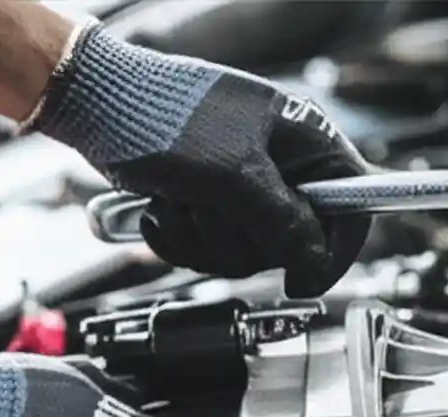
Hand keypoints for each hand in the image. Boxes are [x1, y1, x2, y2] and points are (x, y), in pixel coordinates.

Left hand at [29, 22, 369, 297]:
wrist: (96, 105)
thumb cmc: (163, 116)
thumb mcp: (233, 174)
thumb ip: (282, 220)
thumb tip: (313, 259)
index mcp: (303, 141)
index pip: (351, 205)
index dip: (333, 250)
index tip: (304, 280)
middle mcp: (278, 163)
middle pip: (289, 240)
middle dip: (239, 238)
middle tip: (212, 209)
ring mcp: (239, 184)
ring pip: (242, 249)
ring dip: (201, 237)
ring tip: (178, 200)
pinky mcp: (204, 201)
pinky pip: (206, 247)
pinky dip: (178, 236)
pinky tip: (161, 207)